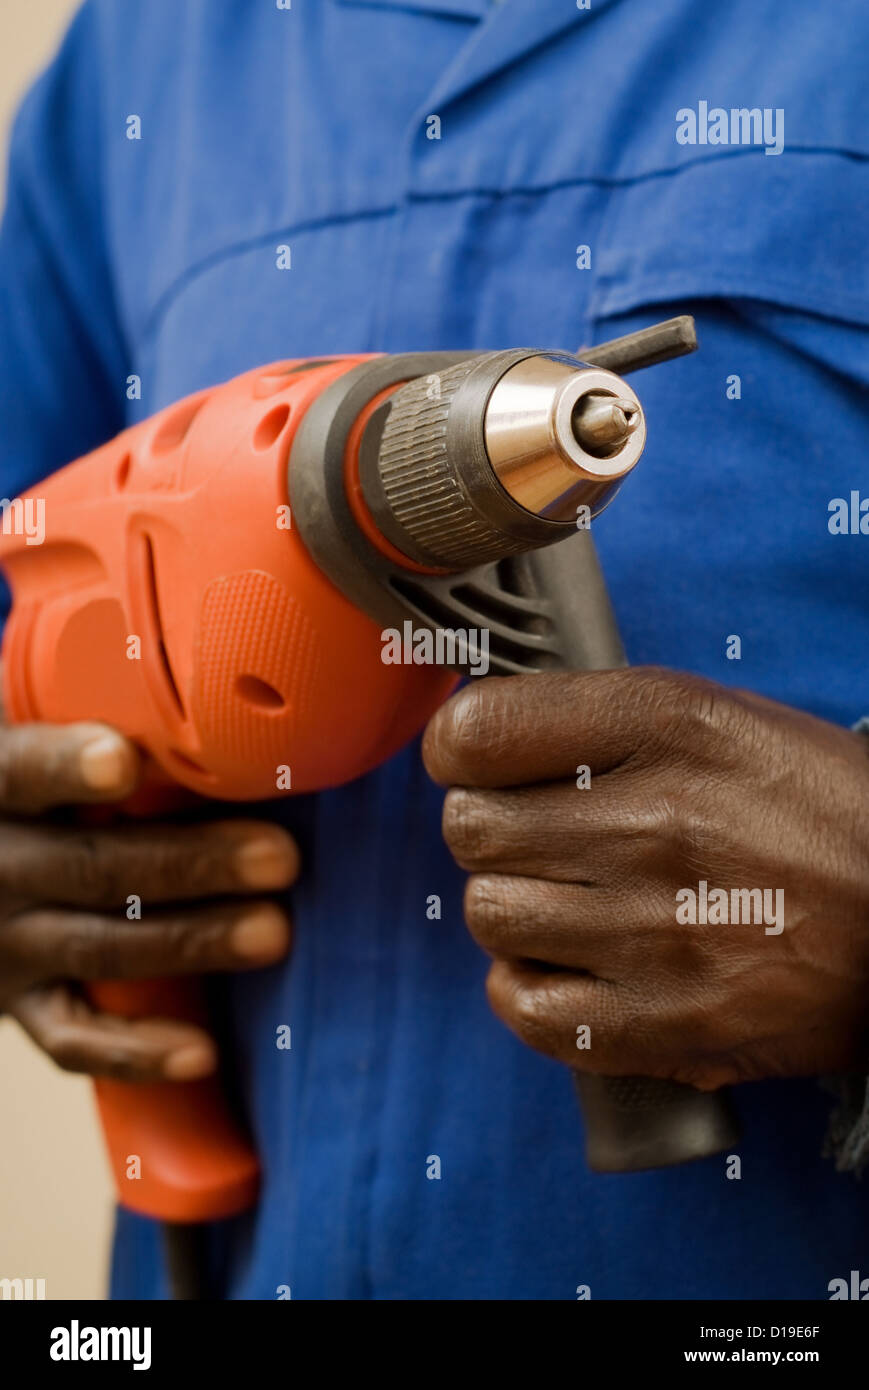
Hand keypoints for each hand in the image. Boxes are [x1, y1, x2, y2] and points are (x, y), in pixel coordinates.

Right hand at [0, 719, 297, 1080]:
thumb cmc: (44, 785)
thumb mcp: (44, 742)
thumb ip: (105, 721)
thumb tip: (225, 706)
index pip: (20, 771)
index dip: (68, 766)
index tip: (124, 762)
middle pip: (89, 865)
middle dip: (191, 863)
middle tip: (281, 858)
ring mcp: (4, 943)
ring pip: (98, 948)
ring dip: (191, 943)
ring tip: (273, 932)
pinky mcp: (19, 1004)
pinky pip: (73, 1038)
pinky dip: (135, 1052)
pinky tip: (204, 1052)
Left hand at [423, 668, 868, 1089]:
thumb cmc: (813, 809)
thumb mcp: (720, 719)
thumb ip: (596, 718)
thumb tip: (474, 735)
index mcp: (669, 728)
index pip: (476, 733)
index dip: (460, 749)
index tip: (478, 761)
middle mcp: (657, 825)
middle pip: (469, 829)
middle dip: (488, 828)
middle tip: (536, 836)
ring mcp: (661, 933)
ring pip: (491, 915)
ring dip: (515, 907)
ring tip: (569, 901)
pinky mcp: (671, 1026)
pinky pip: (526, 1009)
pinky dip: (532, 989)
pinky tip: (574, 965)